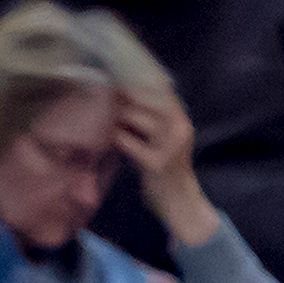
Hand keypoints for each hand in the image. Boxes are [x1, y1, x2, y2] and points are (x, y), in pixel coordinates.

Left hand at [114, 89, 218, 247]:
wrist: (179, 201)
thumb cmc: (164, 167)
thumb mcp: (161, 139)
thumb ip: (150, 119)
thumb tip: (121, 97)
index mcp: (181, 120)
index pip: (160, 92)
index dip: (137, 85)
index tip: (116, 81)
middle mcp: (179, 129)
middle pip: (149, 100)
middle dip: (125, 97)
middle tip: (104, 96)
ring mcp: (170, 146)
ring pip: (138, 117)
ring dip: (117, 116)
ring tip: (102, 116)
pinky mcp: (156, 163)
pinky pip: (129, 143)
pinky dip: (115, 137)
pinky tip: (107, 138)